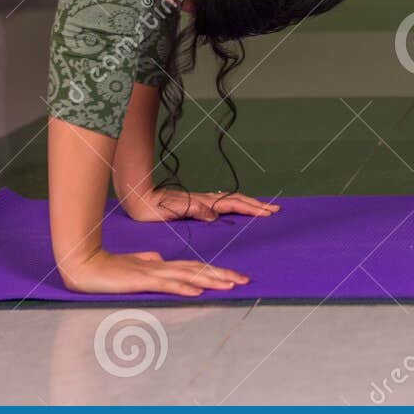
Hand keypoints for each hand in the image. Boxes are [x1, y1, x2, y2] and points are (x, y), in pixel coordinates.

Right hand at [58, 249, 248, 296]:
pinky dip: (183, 288)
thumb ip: (147, 262)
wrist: (83, 264)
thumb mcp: (132, 266)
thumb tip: (159, 258)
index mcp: (161, 265)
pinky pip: (166, 284)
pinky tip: (197, 291)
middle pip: (198, 270)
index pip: (194, 268)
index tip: (235, 277)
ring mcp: (151, 273)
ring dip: (210, 280)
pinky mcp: (140, 281)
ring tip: (230, 284)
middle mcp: (161, 267)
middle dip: (223, 276)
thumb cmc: (106, 267)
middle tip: (245, 280)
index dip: (215, 272)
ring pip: (188, 276)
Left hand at [119, 186, 280, 223]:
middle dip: (256, 205)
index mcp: (203, 203)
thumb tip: (214, 214)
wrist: (140, 199)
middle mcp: (205, 201)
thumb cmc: (153, 207)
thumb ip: (194, 210)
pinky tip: (235, 207)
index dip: (251, 208)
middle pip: (236, 200)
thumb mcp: (172, 210)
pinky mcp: (196, 204)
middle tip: (274, 210)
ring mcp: (202, 201)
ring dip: (248, 204)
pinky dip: (235, 204)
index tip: (268, 212)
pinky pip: (222, 204)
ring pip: (230, 201)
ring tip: (261, 207)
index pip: (233, 205)